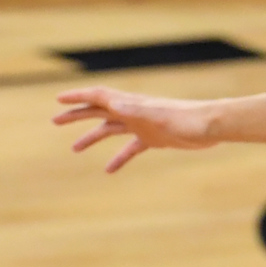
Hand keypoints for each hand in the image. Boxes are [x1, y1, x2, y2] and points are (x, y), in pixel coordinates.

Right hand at [53, 86, 219, 171]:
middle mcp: (134, 112)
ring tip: (74, 149)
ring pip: (112, 130)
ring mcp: (144, 125)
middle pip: (99, 111)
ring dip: (93, 137)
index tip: (58, 100)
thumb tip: (113, 103)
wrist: (210, 127)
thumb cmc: (187, 118)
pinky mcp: (155, 138)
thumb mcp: (157, 116)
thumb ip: (136, 110)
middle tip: (55, 121)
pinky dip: (119, 157)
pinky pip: (131, 148)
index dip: (78, 96)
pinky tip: (109, 170)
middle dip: (77, 114)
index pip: (99, 96)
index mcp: (131, 103)